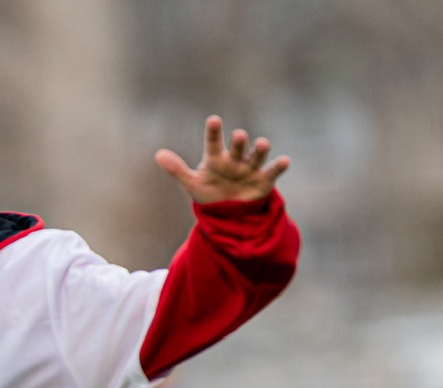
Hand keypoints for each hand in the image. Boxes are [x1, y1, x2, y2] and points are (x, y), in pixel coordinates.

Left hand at [155, 115, 289, 203]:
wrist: (228, 212)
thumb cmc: (210, 192)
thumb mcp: (192, 183)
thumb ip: (177, 170)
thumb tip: (158, 155)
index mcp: (216, 158)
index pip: (213, 142)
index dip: (214, 132)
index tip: (214, 119)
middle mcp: (235, 159)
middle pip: (238, 147)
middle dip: (239, 142)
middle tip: (239, 135)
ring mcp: (250, 168)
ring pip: (256, 155)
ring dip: (260, 150)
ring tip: (262, 144)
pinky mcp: (264, 180)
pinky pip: (273, 172)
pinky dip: (279, 166)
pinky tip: (284, 161)